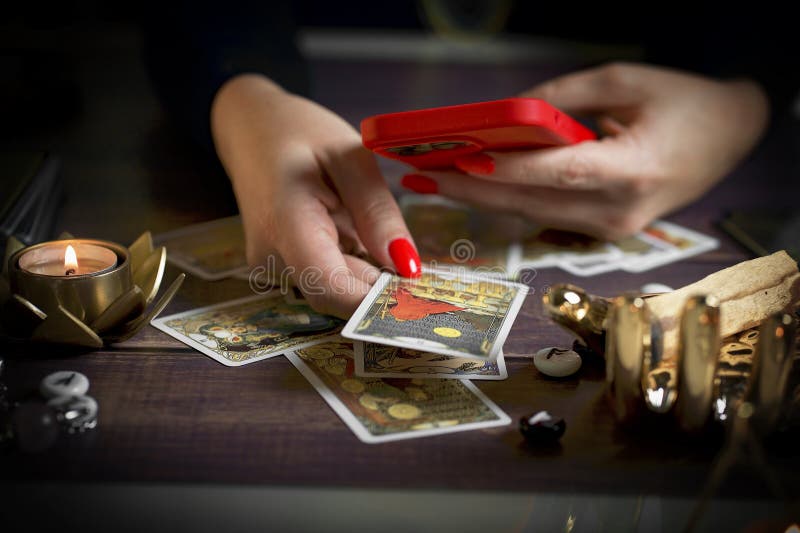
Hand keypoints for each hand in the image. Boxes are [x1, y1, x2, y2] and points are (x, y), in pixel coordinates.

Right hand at [211, 74, 419, 317]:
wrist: (249, 128)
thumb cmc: (299, 132)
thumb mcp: (351, 157)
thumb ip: (378, 212)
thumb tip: (408, 266)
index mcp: (287, 224)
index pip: (332, 289)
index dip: (375, 302)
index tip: (415, 293)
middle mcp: (272, 257)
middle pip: (338, 293)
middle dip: (379, 284)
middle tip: (407, 252)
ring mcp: (271, 266)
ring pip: (334, 288)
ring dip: (364, 270)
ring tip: (366, 224)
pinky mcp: (278, 268)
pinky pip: (324, 277)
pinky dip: (348, 262)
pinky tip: (348, 229)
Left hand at [401, 62, 768, 239]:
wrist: (730, 136)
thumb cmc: (684, 103)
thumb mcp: (624, 81)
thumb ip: (562, 100)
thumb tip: (506, 116)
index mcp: (632, 171)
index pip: (556, 173)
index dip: (504, 171)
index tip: (457, 163)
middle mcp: (620, 212)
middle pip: (531, 203)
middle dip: (471, 191)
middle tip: (421, 175)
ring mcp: (612, 229)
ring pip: (533, 214)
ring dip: (483, 198)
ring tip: (434, 179)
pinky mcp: (605, 230)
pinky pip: (548, 214)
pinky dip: (511, 199)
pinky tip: (477, 185)